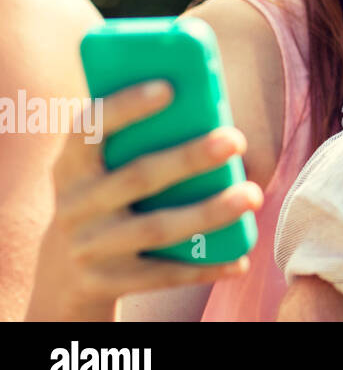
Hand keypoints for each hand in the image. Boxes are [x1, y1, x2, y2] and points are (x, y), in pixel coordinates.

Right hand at [24, 80, 262, 320]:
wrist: (64, 273)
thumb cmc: (107, 196)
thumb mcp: (102, 168)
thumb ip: (139, 137)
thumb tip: (206, 99)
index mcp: (72, 164)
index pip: (91, 128)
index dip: (126, 106)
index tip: (169, 87)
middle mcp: (75, 205)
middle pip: (137, 176)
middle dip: (189, 157)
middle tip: (236, 139)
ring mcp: (89, 247)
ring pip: (156, 229)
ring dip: (208, 212)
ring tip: (252, 195)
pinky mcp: (106, 283)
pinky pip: (162, 274)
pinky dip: (204, 267)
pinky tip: (241, 260)